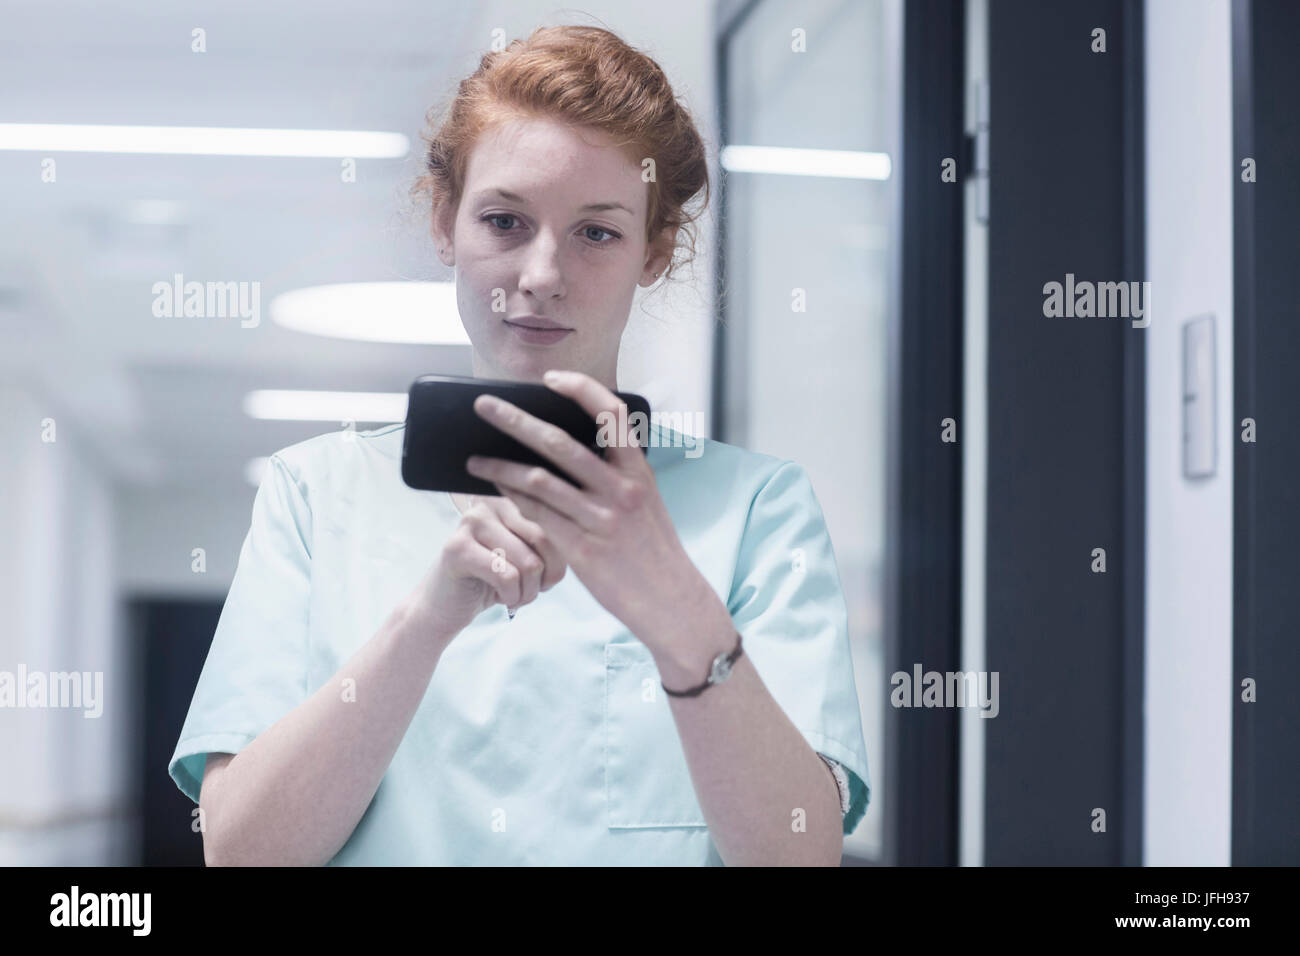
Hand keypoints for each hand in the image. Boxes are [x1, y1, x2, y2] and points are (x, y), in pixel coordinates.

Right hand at [406, 491, 565, 644]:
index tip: (547, 577)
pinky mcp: (457, 548)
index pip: (557, 521)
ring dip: (528, 592)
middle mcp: (493, 501)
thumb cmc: (496, 580)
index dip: (560, 559)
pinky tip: (499, 597)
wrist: (445, 606)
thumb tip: (577, 543)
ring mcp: (472, 521)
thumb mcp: (531, 555)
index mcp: (514, 496)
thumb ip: (553, 542)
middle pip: (545, 539)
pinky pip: (506, 576)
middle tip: (532, 590)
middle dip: (547, 576)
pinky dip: (511, 597)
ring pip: (528, 561)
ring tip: (514, 595)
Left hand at [464, 369, 720, 653]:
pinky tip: (495, 491)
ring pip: (539, 480)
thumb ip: (614, 475)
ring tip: (473, 459)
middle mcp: (621, 490)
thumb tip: (567, 450)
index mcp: (638, 471)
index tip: (550, 379)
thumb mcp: (645, 502)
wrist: (671, 602)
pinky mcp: (583, 549)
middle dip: (515, 420)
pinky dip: (513, 498)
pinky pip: (538, 516)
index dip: (580, 389)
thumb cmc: (653, 549)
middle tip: (484, 405)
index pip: (611, 413)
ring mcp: (601, 520)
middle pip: (559, 443)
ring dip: (499, 466)